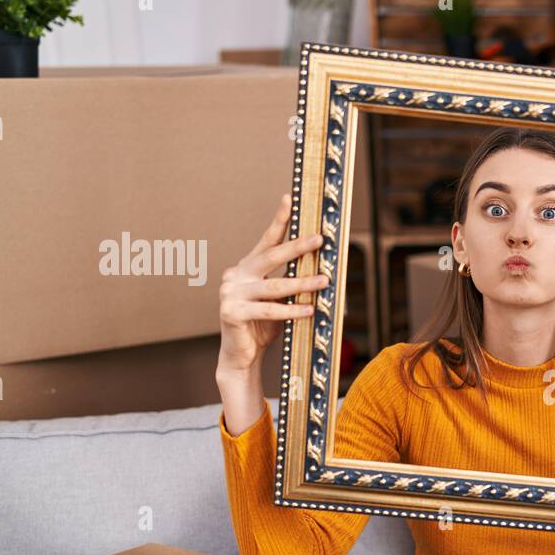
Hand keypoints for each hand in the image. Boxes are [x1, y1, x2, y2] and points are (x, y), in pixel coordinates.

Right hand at [216, 193, 328, 375]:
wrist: (241, 355)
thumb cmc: (262, 325)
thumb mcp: (279, 300)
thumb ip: (291, 284)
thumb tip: (323, 272)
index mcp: (246, 268)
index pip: (266, 241)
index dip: (279, 220)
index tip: (290, 200)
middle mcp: (235, 275)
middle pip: (270, 256)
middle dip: (297, 247)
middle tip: (319, 239)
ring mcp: (230, 293)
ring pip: (274, 286)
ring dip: (303, 284)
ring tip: (324, 281)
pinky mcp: (231, 312)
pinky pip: (269, 310)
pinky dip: (291, 311)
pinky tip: (309, 311)